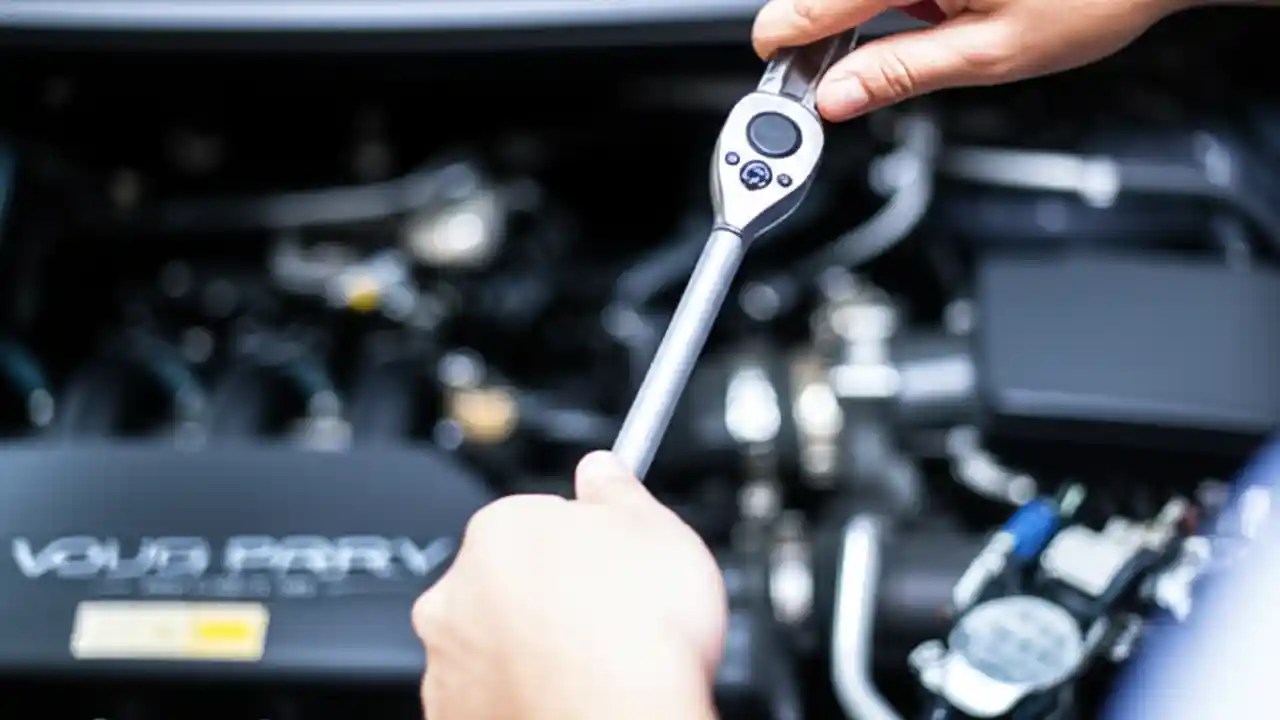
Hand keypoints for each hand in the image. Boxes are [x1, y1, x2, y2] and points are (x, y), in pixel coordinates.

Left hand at [412, 451, 727, 719]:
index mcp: (500, 530)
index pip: (536, 521)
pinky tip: (563, 699)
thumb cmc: (638, 635)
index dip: (583, 546)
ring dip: (528, 649)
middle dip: (546, 596)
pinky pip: (487, 696)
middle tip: (604, 619)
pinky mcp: (453, 717)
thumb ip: (617, 491)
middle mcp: (456, 594)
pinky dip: (517, 696)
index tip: (609, 565)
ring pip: (491, 644)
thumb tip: (601, 469)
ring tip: (589, 668)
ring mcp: (449, 664)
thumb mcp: (658, 528)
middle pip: (505, 582)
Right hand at [752, 0, 1207, 120]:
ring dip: (877, 8)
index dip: (782, 47)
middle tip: (858, 71)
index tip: (779, 72)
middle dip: (831, 29)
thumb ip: (900, 73)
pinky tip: (952, 4)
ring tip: (944, 25)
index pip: (807, 6)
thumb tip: (836, 98)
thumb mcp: (990, 55)